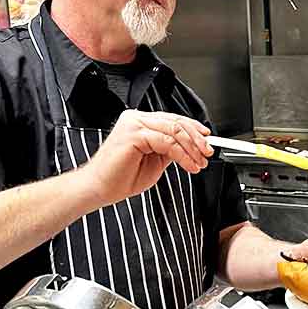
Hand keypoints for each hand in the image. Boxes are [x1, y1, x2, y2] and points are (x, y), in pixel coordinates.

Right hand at [78, 109, 213, 208]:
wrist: (99, 189)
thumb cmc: (121, 178)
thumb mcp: (155, 161)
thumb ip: (170, 149)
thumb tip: (191, 147)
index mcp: (140, 121)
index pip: (173, 120)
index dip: (194, 129)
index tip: (208, 140)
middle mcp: (136, 118)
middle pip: (176, 122)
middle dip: (197, 139)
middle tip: (208, 153)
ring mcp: (134, 124)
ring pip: (174, 131)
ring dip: (192, 148)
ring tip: (199, 162)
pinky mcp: (134, 134)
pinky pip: (167, 142)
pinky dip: (182, 155)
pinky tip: (189, 165)